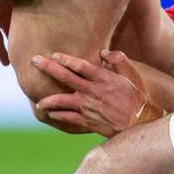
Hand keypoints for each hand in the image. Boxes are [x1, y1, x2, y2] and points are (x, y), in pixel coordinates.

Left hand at [32, 49, 156, 136]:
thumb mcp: (132, 75)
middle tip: (34, 61)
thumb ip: (119, 60)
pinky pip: (67, 118)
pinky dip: (58, 115)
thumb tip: (103, 51)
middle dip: (48, 67)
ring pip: (61, 101)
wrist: (139, 122)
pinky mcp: (87, 121)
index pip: (80, 65)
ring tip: (39, 102)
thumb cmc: (137, 97)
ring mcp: (87, 107)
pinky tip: (52, 113)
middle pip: (65, 77)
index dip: (65, 59)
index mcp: (103, 78)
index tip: (54, 54)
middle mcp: (92, 91)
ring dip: (47, 100)